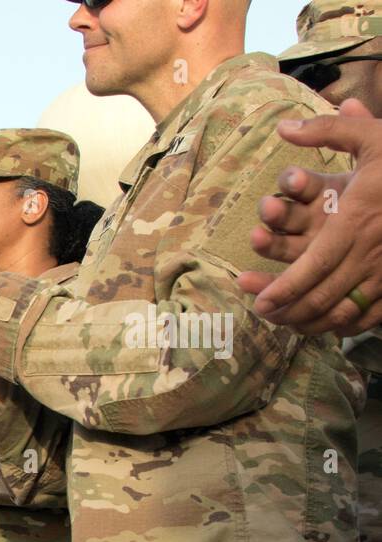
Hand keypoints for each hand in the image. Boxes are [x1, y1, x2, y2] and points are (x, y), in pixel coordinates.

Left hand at [238, 100, 381, 334]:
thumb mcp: (376, 137)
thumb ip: (328, 130)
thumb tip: (283, 126)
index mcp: (358, 220)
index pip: (314, 265)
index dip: (284, 289)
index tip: (260, 303)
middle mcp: (373, 250)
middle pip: (325, 295)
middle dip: (291, 312)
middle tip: (265, 317)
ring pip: (347, 310)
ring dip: (314, 323)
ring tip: (288, 325)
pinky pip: (374, 313)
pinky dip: (349, 325)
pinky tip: (331, 326)